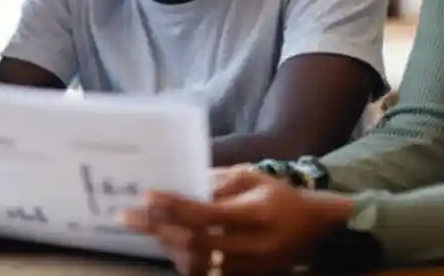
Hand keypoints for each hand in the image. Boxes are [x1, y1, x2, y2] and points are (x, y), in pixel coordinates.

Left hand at [120, 167, 355, 274]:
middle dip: (157, 228)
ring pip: (195, 263)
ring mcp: (246, 267)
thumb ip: (219, 181)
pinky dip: (181, 257)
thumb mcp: (255, 177)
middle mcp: (251, 246)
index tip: (146, 195)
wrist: (316, 231)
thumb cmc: (281, 197)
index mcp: (256, 214)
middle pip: (193, 242)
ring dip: (165, 244)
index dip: (173, 207)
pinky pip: (203, 272)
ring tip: (144, 226)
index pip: (206, 214)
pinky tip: (168, 242)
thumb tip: (183, 184)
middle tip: (126, 216)